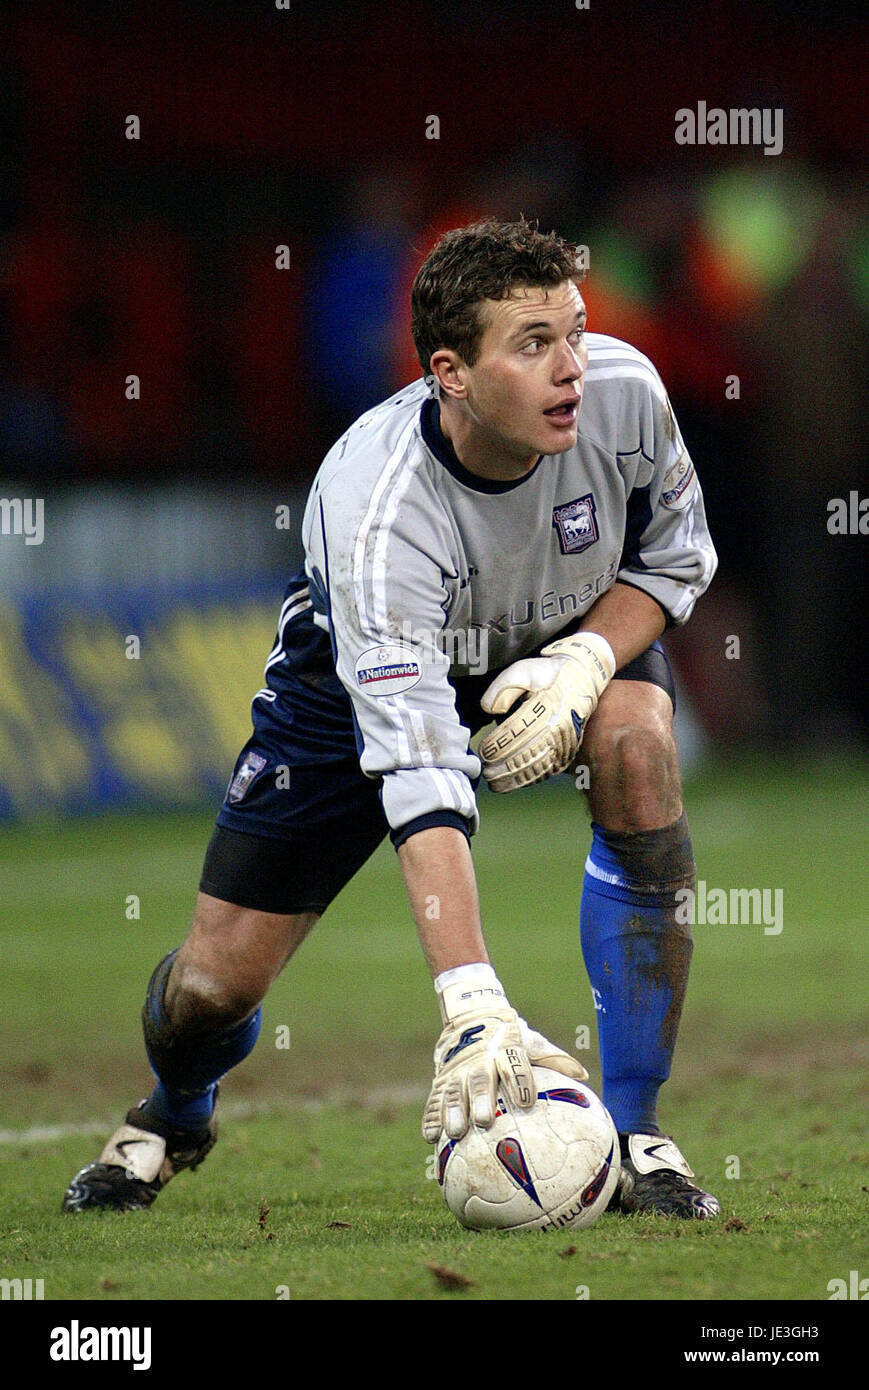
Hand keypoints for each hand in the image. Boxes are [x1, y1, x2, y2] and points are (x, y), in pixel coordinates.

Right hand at [422, 977, 588, 1142]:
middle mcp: (479, 1060)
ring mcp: (457, 1070)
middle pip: (480, 1080)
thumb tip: (583, 1076)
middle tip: (484, 1121)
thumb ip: (554, 1058)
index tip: (525, 1101)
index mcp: (505, 1050)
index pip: (513, 1064)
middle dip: (481, 1100)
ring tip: (455, 1132)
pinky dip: (431, 1116)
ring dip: (453, 1111)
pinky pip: (435, 1099)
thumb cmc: (510, 1036)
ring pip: (454, 1091)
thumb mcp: (531, 1040)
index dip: (519, 1081)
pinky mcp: (441, 1079)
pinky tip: (430, 1137)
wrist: (472, 1014)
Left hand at [478, 632, 614, 792]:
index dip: (499, 745)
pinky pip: (549, 770)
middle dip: (503, 767)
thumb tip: (490, 710)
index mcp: (548, 706)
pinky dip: (530, 780)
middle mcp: (559, 727)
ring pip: (538, 767)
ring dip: (515, 779)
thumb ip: (503, 688)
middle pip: (528, 753)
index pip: (518, 731)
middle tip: (485, 772)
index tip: (483, 752)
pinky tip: (514, 783)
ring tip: (495, 783)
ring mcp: (566, 742)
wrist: (580, 678)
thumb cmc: (546, 675)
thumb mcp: (522, 671)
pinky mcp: (568, 751)